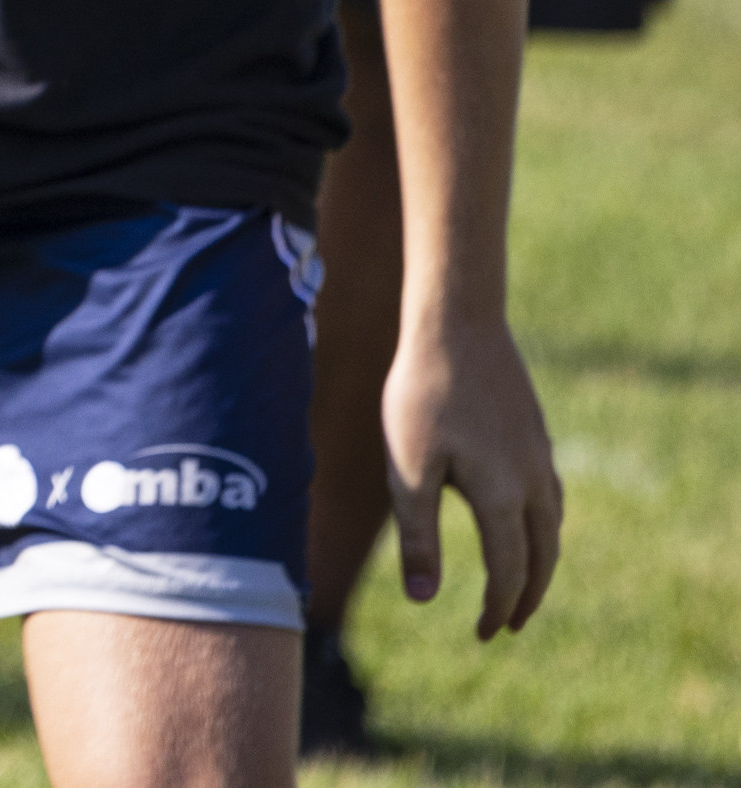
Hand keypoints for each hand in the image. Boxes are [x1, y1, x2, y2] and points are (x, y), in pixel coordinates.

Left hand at [381, 305, 562, 636]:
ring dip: (539, 562)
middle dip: (527, 595)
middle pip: (543, 556)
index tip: (485, 635)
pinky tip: (524, 521)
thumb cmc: (421, 395)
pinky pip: (550, 496)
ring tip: (519, 583)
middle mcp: (533, 481)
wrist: (457, 324)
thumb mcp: (407, 468)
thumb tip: (425, 599)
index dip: (498, 607)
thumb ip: (418, 533)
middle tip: (510, 625)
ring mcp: (541, 455)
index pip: (509, 570)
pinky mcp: (536, 433)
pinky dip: (542, 525)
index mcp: (503, 496)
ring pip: (552, 526)